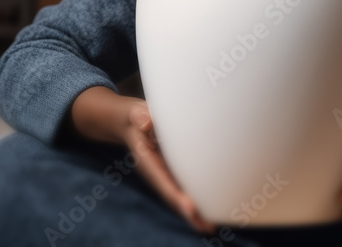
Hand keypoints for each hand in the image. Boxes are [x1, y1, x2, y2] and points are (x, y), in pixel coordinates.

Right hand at [121, 100, 218, 234]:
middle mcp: (155, 173)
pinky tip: (210, 209)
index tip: (190, 209)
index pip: (162, 182)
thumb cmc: (136, 117)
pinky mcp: (171, 171)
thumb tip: (147, 123)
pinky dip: (194, 200)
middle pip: (172, 197)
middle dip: (188, 214)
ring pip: (177, 197)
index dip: (176, 196)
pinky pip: (182, 188)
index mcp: (146, 162)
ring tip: (212, 227)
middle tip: (208, 227)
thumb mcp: (135, 113)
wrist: (130, 123)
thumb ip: (140, 117)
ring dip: (193, 213)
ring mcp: (163, 174)